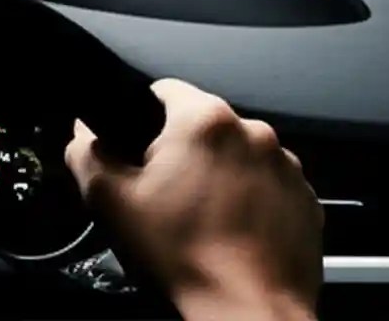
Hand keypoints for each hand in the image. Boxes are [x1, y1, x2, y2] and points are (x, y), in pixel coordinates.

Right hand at [65, 79, 321, 320]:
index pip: (162, 90)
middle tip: (161, 197)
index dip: (139, 118)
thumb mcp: (110, 201)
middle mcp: (254, 133)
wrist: (247, 311)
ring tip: (199, 221)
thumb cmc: (185, 257)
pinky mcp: (305, 201)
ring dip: (218, 177)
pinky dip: (249, 203)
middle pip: (202, 127)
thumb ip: (85, 153)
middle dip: (181, 153)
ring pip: (237, 157)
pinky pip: (267, 188)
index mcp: (204, 120)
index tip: (135, 151)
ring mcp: (287, 167)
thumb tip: (82, 134)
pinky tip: (228, 233)